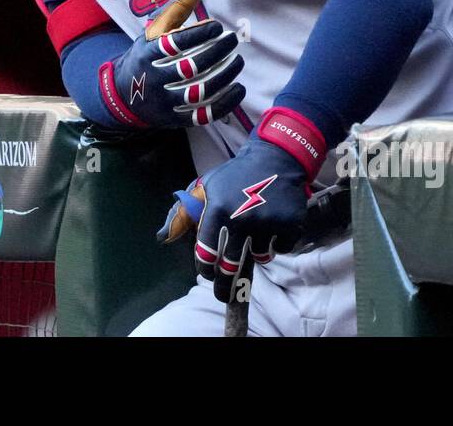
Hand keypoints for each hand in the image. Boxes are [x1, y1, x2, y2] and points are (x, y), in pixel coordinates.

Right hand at [98, 0, 244, 128]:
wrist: (123, 94)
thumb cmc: (145, 55)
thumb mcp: (153, 30)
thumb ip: (176, 7)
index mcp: (147, 54)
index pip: (174, 44)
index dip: (198, 34)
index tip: (217, 26)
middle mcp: (153, 79)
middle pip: (189, 68)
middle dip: (216, 52)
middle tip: (234, 40)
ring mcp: (164, 102)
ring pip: (198, 92)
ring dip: (224, 76)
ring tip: (238, 61)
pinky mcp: (175, 119)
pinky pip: (203, 115)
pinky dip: (224, 103)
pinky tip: (239, 88)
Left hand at [158, 108, 326, 301]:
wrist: (275, 159)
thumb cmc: (235, 175)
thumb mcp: (206, 187)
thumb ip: (184, 214)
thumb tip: (162, 238)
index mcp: (217, 210)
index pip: (206, 254)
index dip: (206, 269)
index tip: (208, 274)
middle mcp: (241, 219)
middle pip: (231, 266)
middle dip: (225, 283)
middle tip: (224, 293)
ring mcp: (267, 223)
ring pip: (260, 257)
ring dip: (257, 251)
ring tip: (256, 235)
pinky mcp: (289, 224)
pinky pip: (281, 248)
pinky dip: (278, 243)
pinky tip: (274, 226)